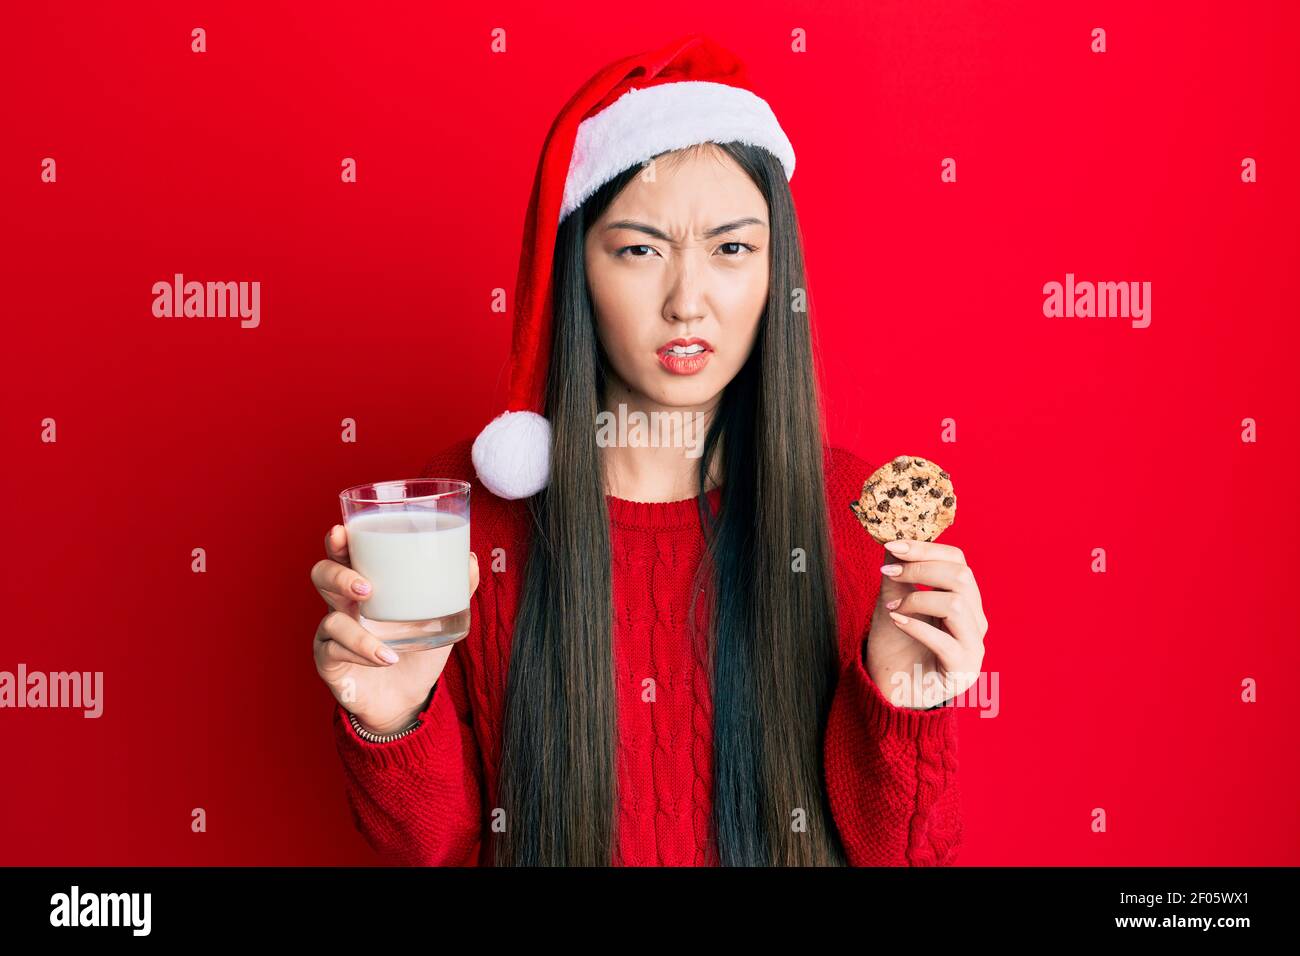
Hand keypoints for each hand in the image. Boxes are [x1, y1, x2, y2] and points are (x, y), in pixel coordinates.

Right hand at [310, 523, 479, 734]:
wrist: (406, 698)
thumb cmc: (416, 650)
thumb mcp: (440, 618)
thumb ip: (455, 589)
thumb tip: (469, 559)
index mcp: (364, 585)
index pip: (345, 555)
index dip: (338, 542)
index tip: (343, 530)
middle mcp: (344, 605)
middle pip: (322, 575)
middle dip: (336, 573)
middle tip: (364, 584)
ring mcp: (334, 634)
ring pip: (329, 617)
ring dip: (354, 625)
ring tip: (381, 633)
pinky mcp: (330, 661)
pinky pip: (336, 651)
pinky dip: (363, 652)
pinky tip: (385, 657)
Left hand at [865, 537, 986, 708]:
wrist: (890, 691)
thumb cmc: (895, 647)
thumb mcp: (892, 603)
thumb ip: (897, 576)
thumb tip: (893, 541)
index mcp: (964, 600)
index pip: (958, 561)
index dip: (926, 549)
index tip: (893, 545)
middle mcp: (975, 621)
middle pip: (962, 577)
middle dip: (921, 568)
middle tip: (887, 573)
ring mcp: (973, 646)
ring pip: (956, 604)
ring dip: (918, 598)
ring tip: (892, 607)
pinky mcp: (962, 670)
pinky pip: (947, 641)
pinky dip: (918, 626)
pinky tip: (897, 621)